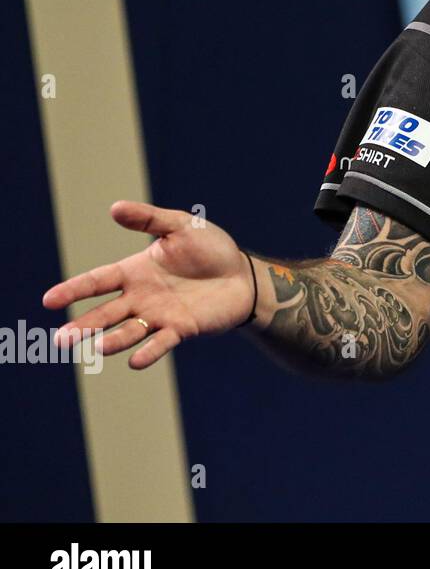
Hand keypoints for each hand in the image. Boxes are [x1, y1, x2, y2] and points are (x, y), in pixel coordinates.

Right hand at [42, 201, 256, 368]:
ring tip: (95, 349)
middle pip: (105, 314)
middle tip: (60, 341)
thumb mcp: (181, 226)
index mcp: (134, 272)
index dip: (74, 290)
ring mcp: (159, 315)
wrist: (243, 274)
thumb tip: (115, 208)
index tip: (49, 300)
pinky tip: (134, 360)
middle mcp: (141, 297)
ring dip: (111, 341)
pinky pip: (161, 342)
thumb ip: (149, 220)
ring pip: (128, 331)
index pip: (98, 281)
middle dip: (83, 326)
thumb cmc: (210, 248)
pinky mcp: (181, 328)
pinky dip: (148, 352)